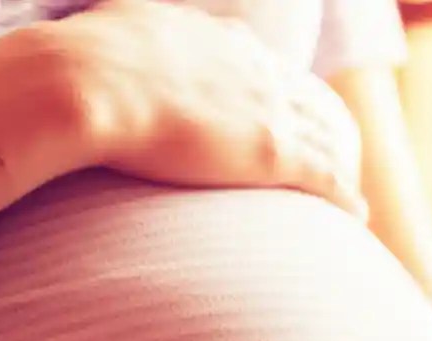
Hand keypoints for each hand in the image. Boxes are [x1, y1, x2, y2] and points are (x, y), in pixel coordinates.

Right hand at [35, 0, 365, 215]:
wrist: (83, 84)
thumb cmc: (75, 68)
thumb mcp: (104, 34)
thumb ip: (116, 41)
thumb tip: (90, 49)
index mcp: (213, 40)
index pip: (261, 64)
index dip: (278, 90)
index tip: (284, 109)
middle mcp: (250, 68)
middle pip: (306, 96)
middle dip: (326, 125)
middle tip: (336, 151)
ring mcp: (265, 108)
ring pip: (326, 135)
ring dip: (342, 162)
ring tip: (349, 188)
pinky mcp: (270, 150)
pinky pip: (325, 175)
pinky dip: (345, 194)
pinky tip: (356, 214)